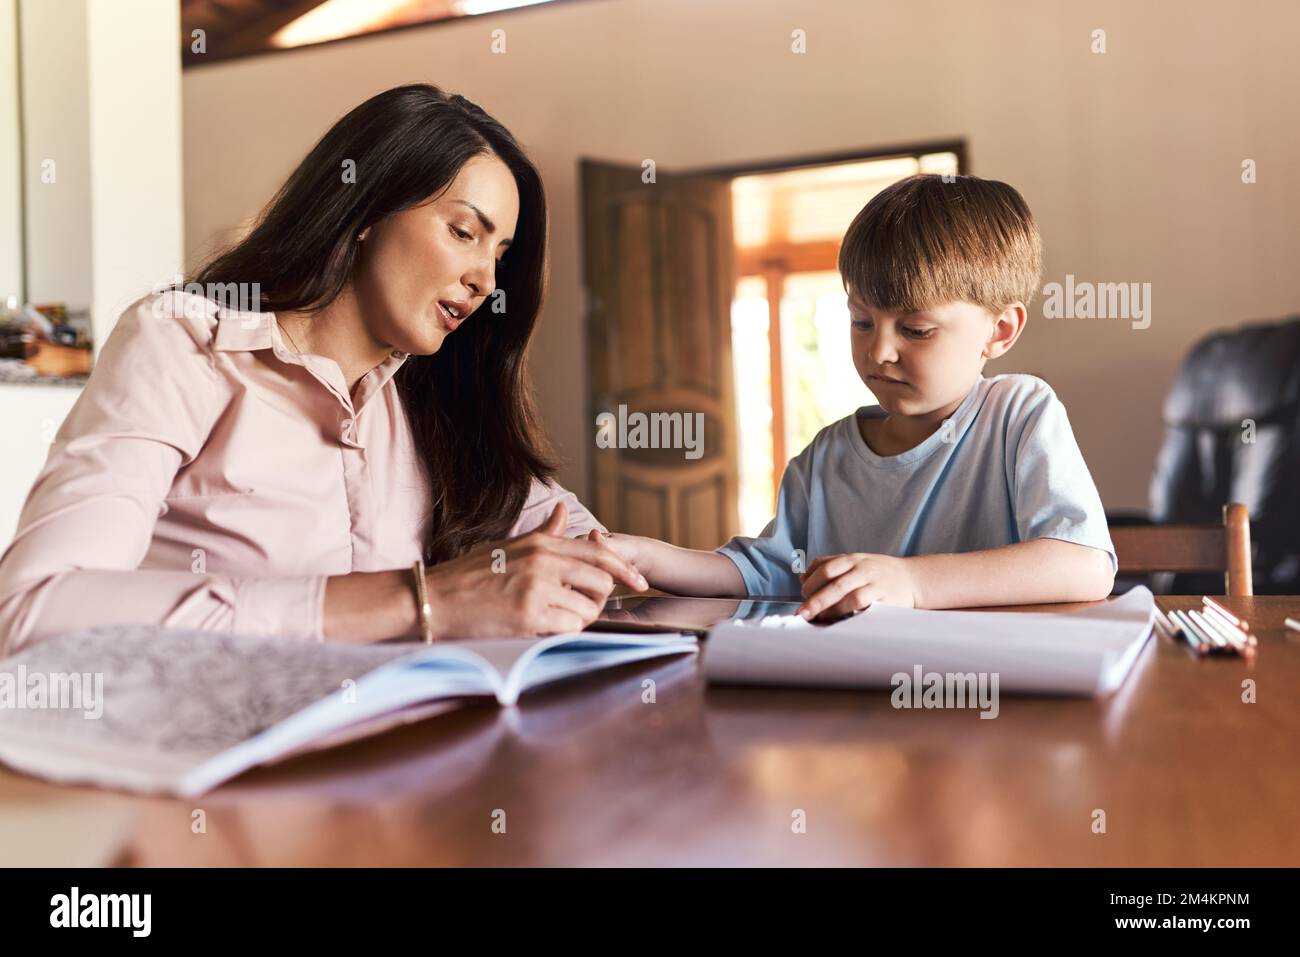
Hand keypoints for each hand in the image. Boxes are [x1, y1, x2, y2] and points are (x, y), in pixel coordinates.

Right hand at [423, 503, 647, 638]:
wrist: (435, 599)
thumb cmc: (470, 575)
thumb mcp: (508, 546)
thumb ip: (543, 533)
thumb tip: (562, 510)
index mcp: (541, 543)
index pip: (600, 554)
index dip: (625, 570)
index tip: (638, 582)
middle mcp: (543, 561)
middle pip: (602, 581)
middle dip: (600, 599)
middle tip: (582, 608)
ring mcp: (537, 588)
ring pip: (589, 608)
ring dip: (580, 618)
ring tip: (556, 618)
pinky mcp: (529, 615)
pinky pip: (570, 626)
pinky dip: (564, 631)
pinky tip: (544, 628)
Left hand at [797, 552, 918, 620]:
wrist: (913, 579)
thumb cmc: (880, 574)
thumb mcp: (857, 564)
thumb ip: (831, 568)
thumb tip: (802, 578)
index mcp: (851, 559)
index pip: (824, 566)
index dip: (810, 580)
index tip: (802, 594)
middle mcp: (860, 566)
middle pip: (830, 578)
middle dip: (813, 597)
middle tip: (801, 613)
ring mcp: (872, 580)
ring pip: (843, 591)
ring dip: (827, 606)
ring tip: (817, 617)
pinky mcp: (883, 595)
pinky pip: (860, 603)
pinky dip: (846, 611)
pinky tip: (838, 619)